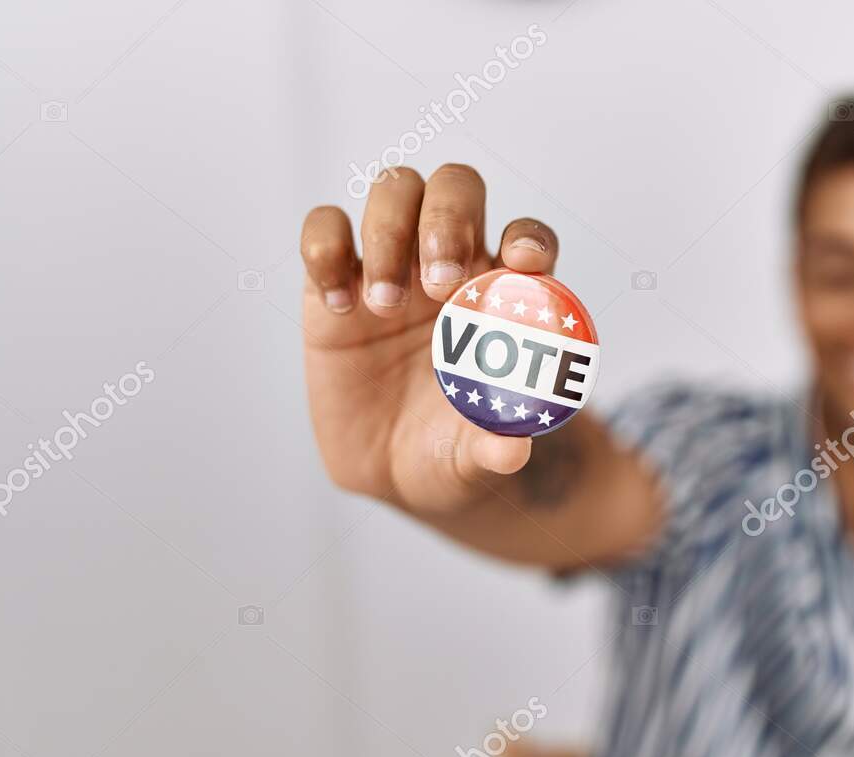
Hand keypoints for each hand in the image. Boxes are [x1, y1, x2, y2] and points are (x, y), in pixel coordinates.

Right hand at [298, 163, 559, 511]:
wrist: (396, 470)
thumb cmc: (453, 449)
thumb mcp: (476, 460)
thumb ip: (495, 447)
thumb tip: (511, 447)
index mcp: (504, 295)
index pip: (526, 239)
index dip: (528, 239)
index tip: (522, 263)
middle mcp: (451, 264)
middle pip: (456, 189)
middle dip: (450, 219)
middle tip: (440, 283)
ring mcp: (393, 265)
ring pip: (394, 191)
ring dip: (390, 232)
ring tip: (384, 304)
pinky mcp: (333, 282)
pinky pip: (325, 230)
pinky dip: (327, 250)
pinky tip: (341, 307)